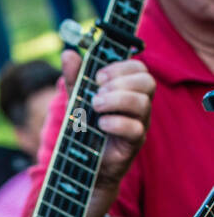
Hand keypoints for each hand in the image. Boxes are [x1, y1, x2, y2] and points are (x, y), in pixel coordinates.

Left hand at [61, 49, 153, 195]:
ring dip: (117, 100)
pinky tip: (100, 125)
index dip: (121, 67)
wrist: (85, 164)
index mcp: (129, 90)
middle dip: (120, 83)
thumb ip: (75, 78)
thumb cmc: (86, 128)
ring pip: (143, 103)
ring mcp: (139, 124)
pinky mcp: (134, 143)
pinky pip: (135, 128)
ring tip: (95, 106)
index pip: (139, 69)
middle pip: (147, 82)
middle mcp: (139, 105)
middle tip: (96, 94)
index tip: (98, 77)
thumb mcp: (78, 99)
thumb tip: (68, 53)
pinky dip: (116, 123)